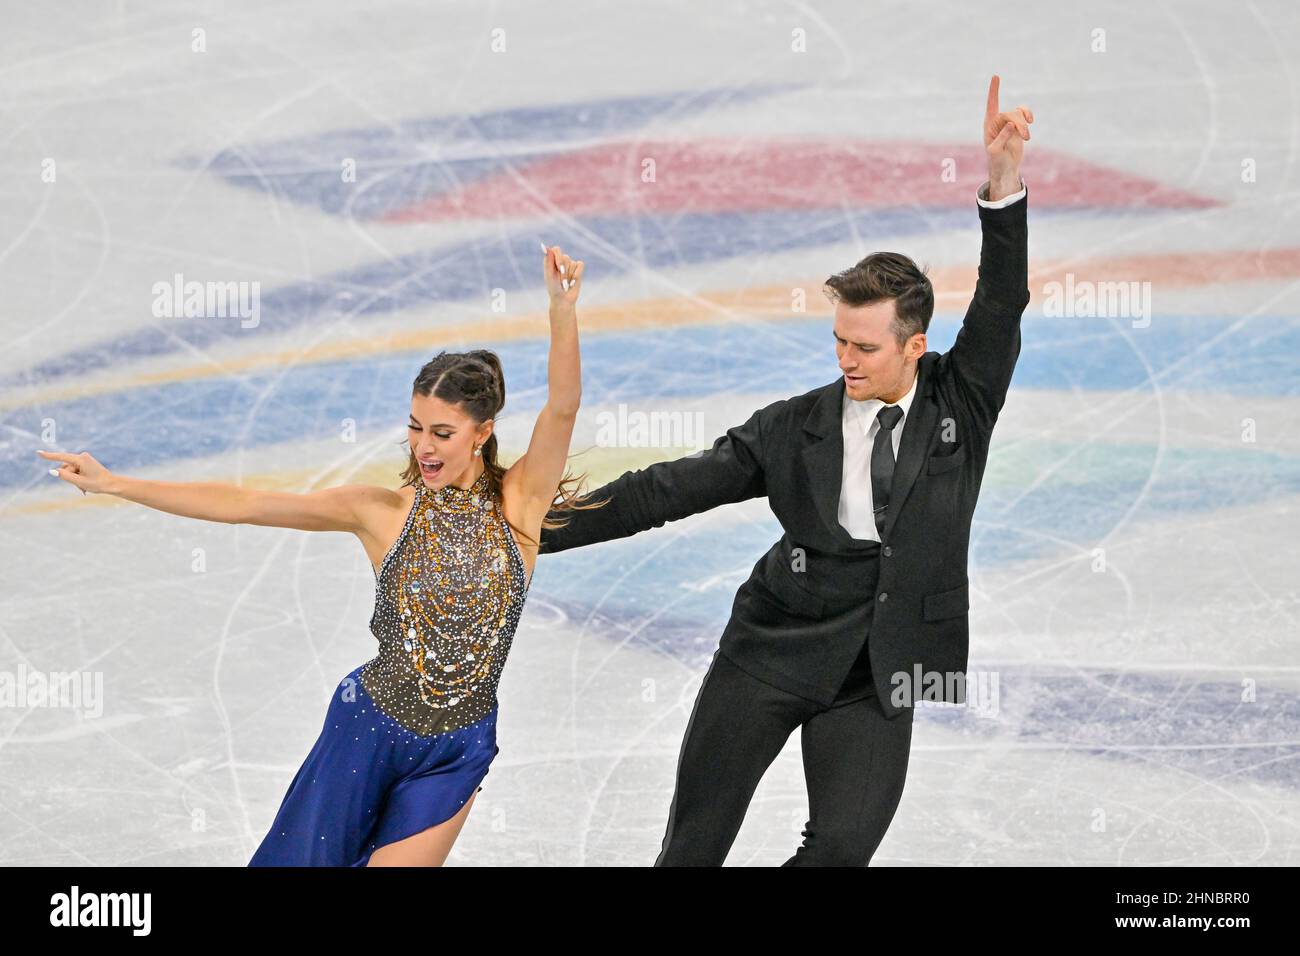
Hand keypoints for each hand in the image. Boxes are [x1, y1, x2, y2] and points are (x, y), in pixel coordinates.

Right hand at [36, 449, 114, 494]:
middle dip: (69, 478)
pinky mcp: (86, 463)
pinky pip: (76, 471)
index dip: (49, 456)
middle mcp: (82, 456)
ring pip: (70, 471)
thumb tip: (52, 471)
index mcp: (81, 459)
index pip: (61, 457)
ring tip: (84, 487)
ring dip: (74, 480)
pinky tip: (85, 485)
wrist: (112, 484)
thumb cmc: (97, 483)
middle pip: (66, 468)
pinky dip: (78, 478)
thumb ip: (64, 476)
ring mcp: (84, 459)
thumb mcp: (79, 482)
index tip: (38, 452)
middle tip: (81, 486)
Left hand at [543, 245, 583, 307]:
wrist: (563, 300)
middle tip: (561, 282)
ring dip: (569, 276)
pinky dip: (576, 275)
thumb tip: (545, 246)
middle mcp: (561, 260)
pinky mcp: (578, 268)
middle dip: (563, 271)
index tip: (558, 269)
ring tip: (566, 284)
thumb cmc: (553, 288)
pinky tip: (572, 282)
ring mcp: (570, 264)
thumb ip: (548, 261)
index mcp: (552, 260)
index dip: (558, 258)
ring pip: (572, 263)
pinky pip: (580, 265)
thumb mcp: (549, 275)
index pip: (556, 249)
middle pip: (565, 257)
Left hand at [983, 74, 1032, 190]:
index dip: (994, 91)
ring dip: (1024, 124)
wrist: (1005, 168)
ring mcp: (1008, 122)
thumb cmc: (996, 161)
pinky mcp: (1018, 125)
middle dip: (1020, 124)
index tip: (995, 76)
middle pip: (1010, 114)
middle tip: (1025, 137)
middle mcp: (997, 121)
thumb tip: (1010, 124)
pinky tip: (1031, 120)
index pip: (991, 105)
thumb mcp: (996, 151)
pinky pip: (1024, 114)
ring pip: (1019, 114)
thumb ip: (1002, 137)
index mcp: (989, 125)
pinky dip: (1028, 115)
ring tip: (1027, 137)